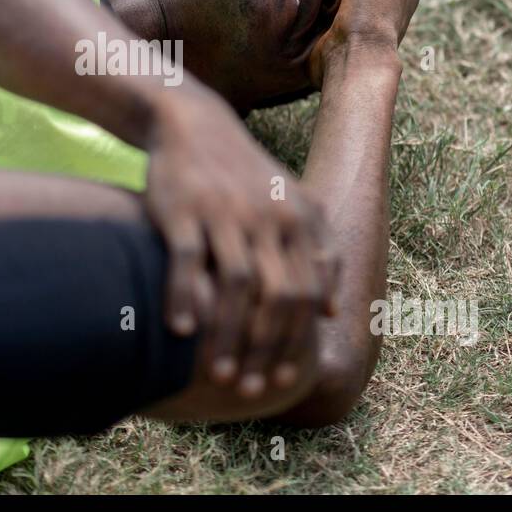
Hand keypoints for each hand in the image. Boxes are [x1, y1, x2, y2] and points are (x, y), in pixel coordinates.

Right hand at [144, 86, 335, 396]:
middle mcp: (268, 216)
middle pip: (277, 296)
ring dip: (228, 336)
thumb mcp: (290, 203)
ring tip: (217, 374)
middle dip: (266, 349)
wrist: (191, 123)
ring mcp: (225, 211)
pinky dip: (183, 297)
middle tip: (248, 388)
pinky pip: (188, 260)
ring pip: (235, 286)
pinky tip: (180, 331)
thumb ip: (318, 251)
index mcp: (299, 219)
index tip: (281, 379)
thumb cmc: (241, 175)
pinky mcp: (184, 207)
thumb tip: (331, 312)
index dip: (296, 342)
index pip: (307, 294)